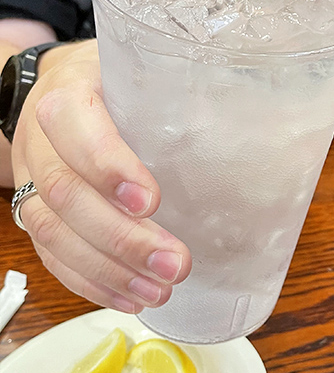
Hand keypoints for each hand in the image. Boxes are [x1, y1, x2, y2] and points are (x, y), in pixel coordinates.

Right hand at [10, 40, 190, 312]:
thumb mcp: (146, 75)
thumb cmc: (120, 85)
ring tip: (159, 290)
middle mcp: (42, 139)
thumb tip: (263, 140)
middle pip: (66, 193)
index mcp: (70, 92)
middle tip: (175, 264)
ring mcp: (31, 179)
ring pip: (53, 232)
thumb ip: (185, 100)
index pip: (75, 127)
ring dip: (109, 270)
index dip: (108, 167)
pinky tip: (130, 298)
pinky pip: (50, 255)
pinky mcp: (33, 212)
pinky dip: (90, 282)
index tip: (152, 201)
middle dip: (122, 238)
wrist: (63, 87)